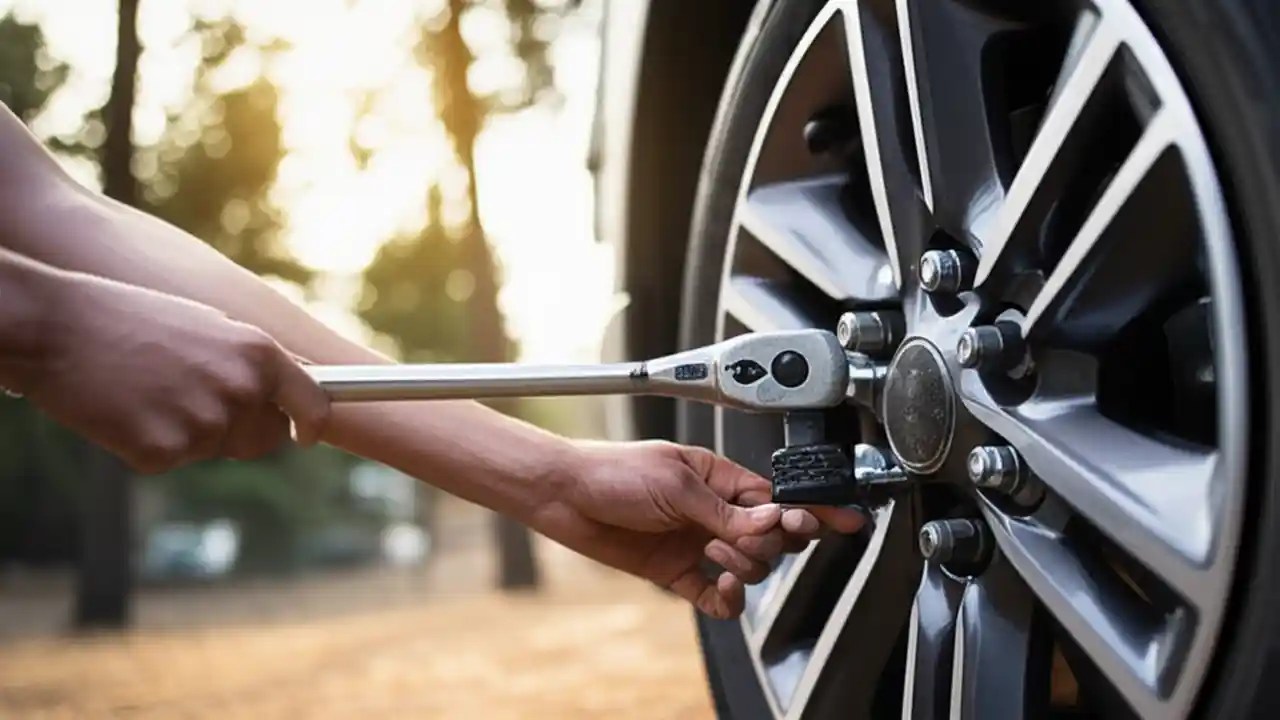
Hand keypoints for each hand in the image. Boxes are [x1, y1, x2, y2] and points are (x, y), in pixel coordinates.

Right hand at [27, 272, 329, 472]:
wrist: (58, 328)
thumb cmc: (133, 319)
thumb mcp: (211, 325)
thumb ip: (254, 360)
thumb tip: (296, 385)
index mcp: (259, 353)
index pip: (314, 404)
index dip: (311, 425)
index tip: (304, 435)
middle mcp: (242, 390)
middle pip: (264, 438)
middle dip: (239, 430)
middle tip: (192, 400)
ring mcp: (204, 424)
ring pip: (214, 449)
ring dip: (189, 432)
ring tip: (149, 391)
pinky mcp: (163, 452)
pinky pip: (171, 460)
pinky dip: (149, 445)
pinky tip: (125, 411)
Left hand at [539, 441, 866, 618]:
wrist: (565, 496)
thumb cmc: (613, 472)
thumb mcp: (676, 483)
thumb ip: (726, 510)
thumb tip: (771, 521)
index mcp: (720, 479)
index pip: (776, 499)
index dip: (810, 511)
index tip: (842, 522)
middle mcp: (713, 512)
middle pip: (771, 538)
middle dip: (772, 543)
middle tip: (749, 540)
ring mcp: (697, 542)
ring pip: (750, 566)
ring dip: (744, 566)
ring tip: (718, 555)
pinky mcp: (677, 571)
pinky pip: (716, 595)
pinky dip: (726, 598)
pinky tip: (722, 589)